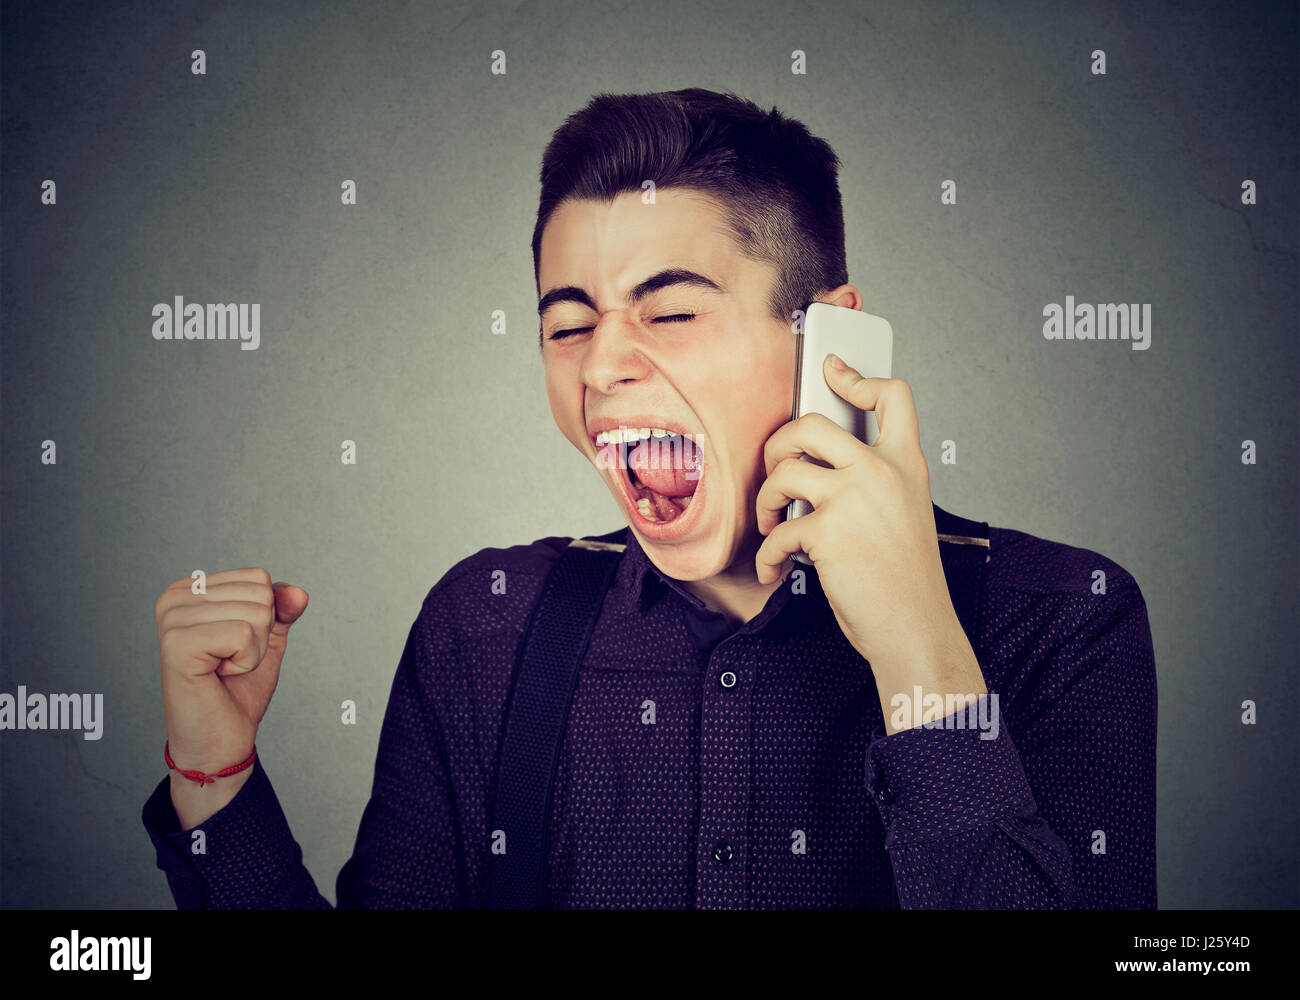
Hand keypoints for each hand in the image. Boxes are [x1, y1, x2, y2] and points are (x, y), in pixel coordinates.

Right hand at [155, 569, 308, 774]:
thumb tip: (298, 593)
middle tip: (229, 662)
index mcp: (191, 588)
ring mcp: (172, 619)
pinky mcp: (177, 644)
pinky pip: (245, 634)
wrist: (221, 739)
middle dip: (260, 635)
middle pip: (260, 593)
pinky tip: (218, 675)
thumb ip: (283, 608)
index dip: (264, 618)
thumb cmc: (238, 688)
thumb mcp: (268, 638)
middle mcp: (175, 597)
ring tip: (222, 669)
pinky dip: (246, 661)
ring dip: (253, 651)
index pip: (259, 578)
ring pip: (256, 614)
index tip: (234, 645)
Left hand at [754, 354, 984, 726]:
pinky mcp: (826, 530)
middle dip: (778, 446)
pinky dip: (768, 556)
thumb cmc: (907, 582)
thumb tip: (820, 470)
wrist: (916, 629)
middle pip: (811, 422)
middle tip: (775, 470)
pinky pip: (777, 531)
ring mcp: (853, 497)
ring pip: (784, 471)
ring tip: (770, 524)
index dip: (858, 377)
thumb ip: (874, 483)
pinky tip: (776, 569)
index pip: (893, 396)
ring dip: (765, 501)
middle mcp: (881, 472)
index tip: (833, 370)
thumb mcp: (905, 514)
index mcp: (906, 465)